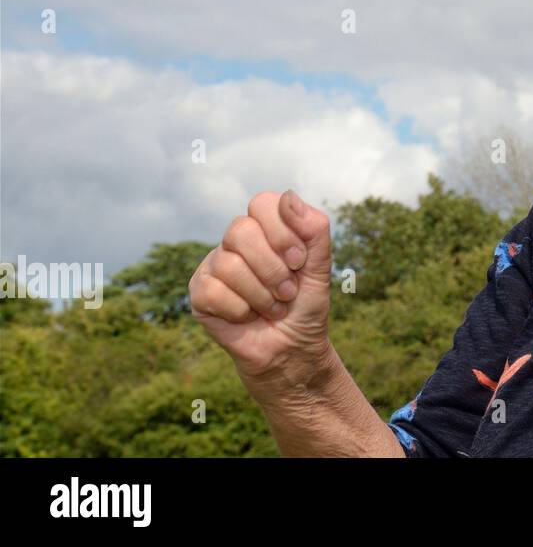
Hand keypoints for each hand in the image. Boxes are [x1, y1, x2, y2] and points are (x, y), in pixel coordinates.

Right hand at [189, 190, 333, 388]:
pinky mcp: (199, 292)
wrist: (292, 349)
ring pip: (228, 264)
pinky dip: (239, 310)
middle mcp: (237, 241)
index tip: (300, 261)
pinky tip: (247, 317)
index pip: (262, 203)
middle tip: (288, 291)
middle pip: (240, 230)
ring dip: (260, 294)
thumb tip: (288, 197)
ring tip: (273, 308)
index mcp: (266, 227)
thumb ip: (314, 229)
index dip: (282, 231)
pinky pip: (211, 291)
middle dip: (272, 267)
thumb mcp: (320, 267)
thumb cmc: (305, 306)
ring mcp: (214, 264)